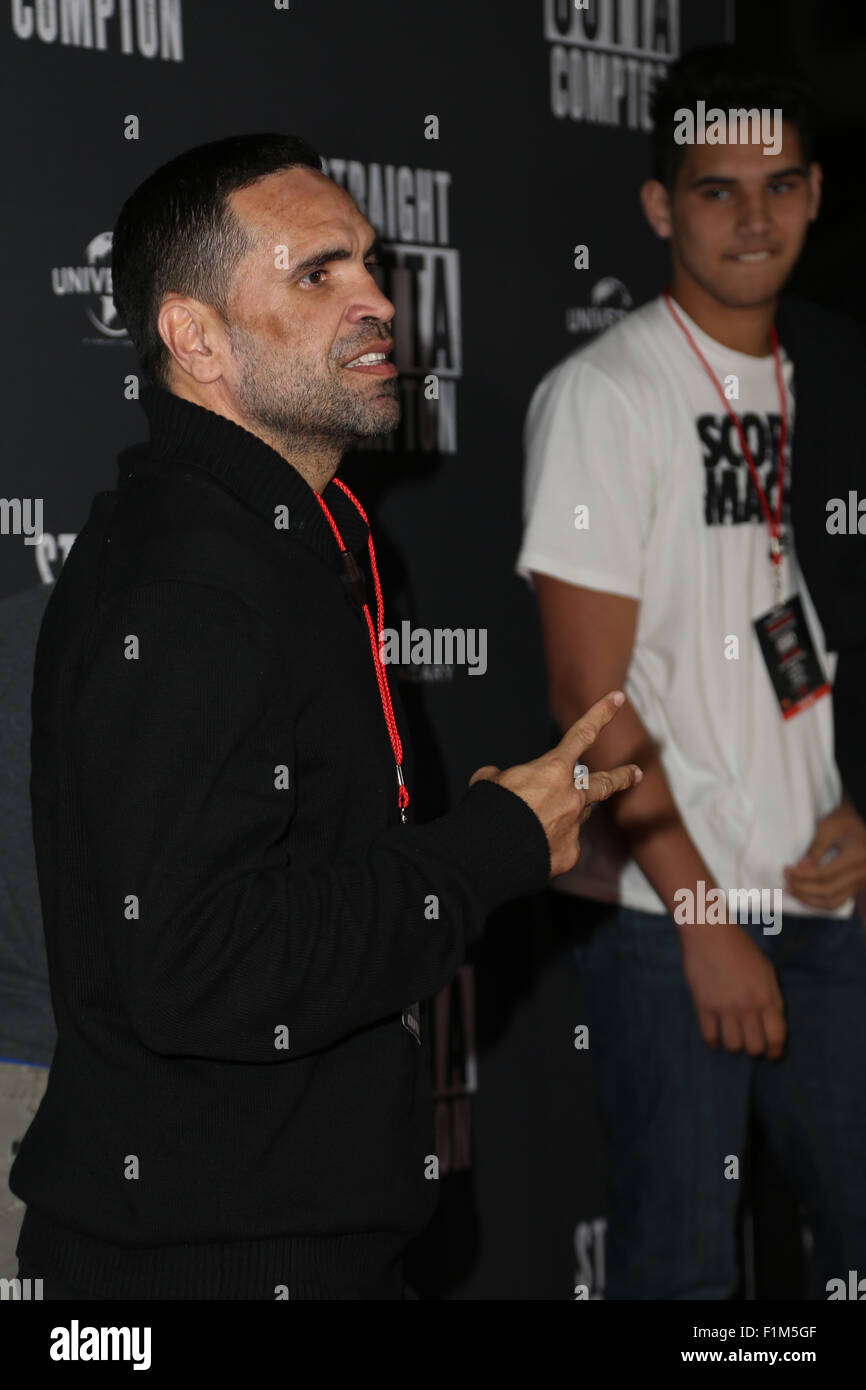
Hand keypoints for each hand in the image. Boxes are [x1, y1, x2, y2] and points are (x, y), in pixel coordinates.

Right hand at [468, 690, 642, 878]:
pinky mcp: (570, 853)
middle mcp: (571, 796)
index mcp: (553, 770)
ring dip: (564, 816)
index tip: (617, 698)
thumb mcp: (489, 781)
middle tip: (636, 773)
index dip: (601, 714)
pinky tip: (531, 849)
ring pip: (576, 817)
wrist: (492, 851)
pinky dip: (548, 844)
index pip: (582, 734)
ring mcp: (573, 826)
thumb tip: (496, 777)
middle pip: (604, 783)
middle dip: (622, 777)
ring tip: (541, 822)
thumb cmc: (489, 811)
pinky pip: (561, 845)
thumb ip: (499, 775)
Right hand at [680, 922, 785, 1058]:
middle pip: (755, 1047)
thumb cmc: (739, 947)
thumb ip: (772, 997)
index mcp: (767, 997)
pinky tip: (714, 1037)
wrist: (709, 933)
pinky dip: (713, 1042)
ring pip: (733, 1046)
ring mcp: (725, 1008)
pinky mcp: (704, 1006)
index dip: (775, 1052)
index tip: (771, 1056)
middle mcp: (748, 1007)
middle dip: (754, 1050)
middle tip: (749, 1045)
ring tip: (731, 1037)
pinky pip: (709, 1037)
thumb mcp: (766, 970)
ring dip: (733, 1046)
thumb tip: (773, 1021)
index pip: (776, 1037)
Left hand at [783, 797, 865, 909]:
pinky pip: (836, 901)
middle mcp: (861, 874)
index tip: (787, 870)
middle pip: (828, 891)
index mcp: (856, 857)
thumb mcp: (828, 829)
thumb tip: (800, 868)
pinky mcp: (854, 887)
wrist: (861, 822)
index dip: (803, 875)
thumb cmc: (844, 822)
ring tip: (792, 890)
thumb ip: (815, 849)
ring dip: (810, 900)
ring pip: (833, 902)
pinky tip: (804, 895)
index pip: (825, 875)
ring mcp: (859, 883)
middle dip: (803, 888)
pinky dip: (818, 902)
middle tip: (786, 880)